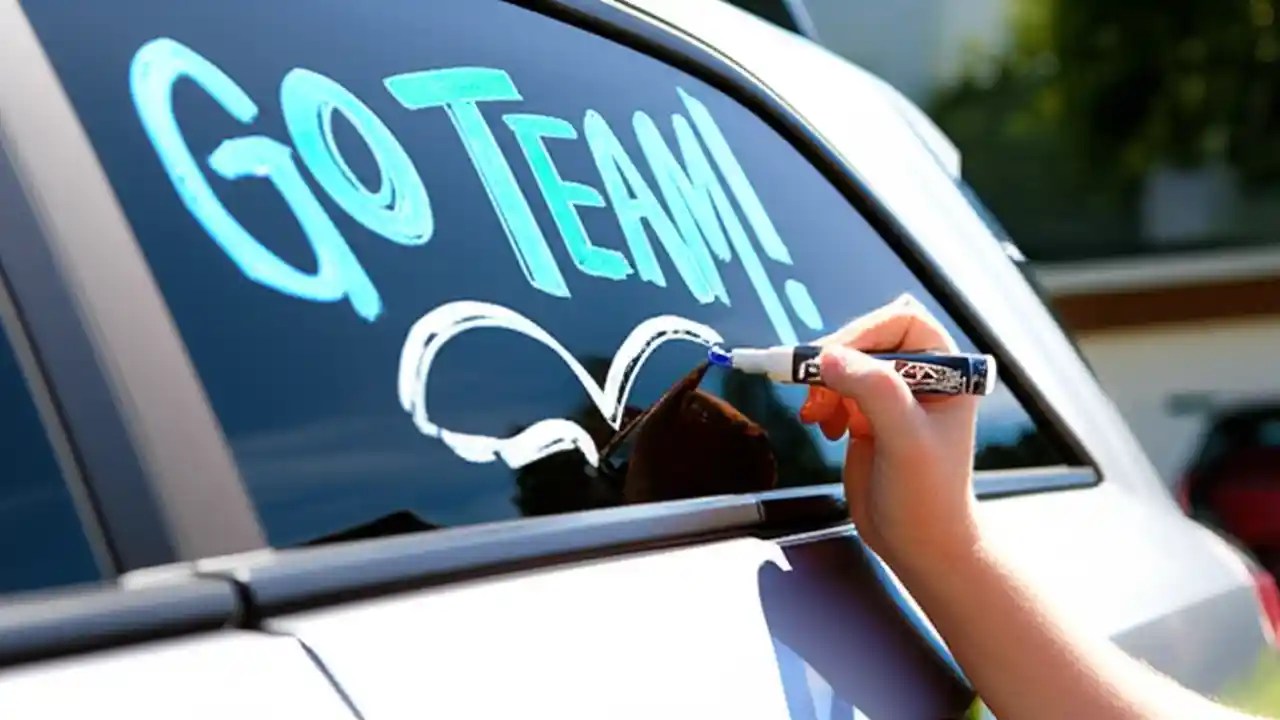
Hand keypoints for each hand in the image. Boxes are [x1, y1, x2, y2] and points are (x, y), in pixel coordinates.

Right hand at [798, 294, 980, 569]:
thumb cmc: (930, 497)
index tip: (835, 358)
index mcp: (948, 370)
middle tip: (811, 384)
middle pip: (866, 339)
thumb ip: (873, 390)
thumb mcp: (906, 439)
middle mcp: (921, 376)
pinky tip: (823, 425)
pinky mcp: (866, 416)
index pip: (902, 322)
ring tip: (818, 415)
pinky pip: (834, 388)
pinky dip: (820, 400)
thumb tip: (828, 356)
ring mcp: (892, 396)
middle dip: (835, 361)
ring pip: (845, 363)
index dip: (865, 332)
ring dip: (823, 383)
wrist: (919, 545)